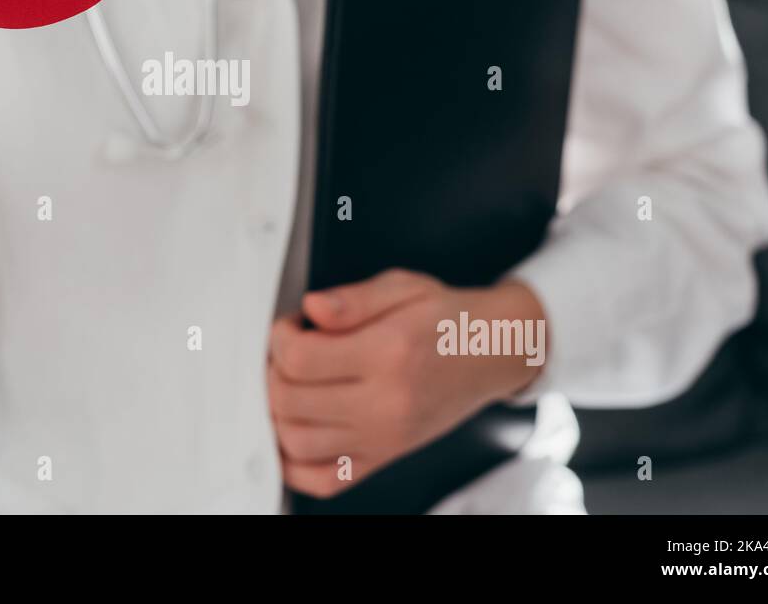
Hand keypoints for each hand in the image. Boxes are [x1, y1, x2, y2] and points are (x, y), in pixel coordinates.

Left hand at [268, 270, 545, 498]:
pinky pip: (322, 479)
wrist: (493, 354)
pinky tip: (298, 427)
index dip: (280, 336)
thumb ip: (353, 298)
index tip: (292, 325)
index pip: (299, 359)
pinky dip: (295, 461)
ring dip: (278, 411)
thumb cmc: (447, 320)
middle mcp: (385, 404)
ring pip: (296, 442)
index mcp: (388, 354)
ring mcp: (384, 439)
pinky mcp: (384, 459)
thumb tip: (311, 308)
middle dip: (273, 370)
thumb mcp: (403, 287)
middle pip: (289, 400)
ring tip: (294, 384)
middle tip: (290, 351)